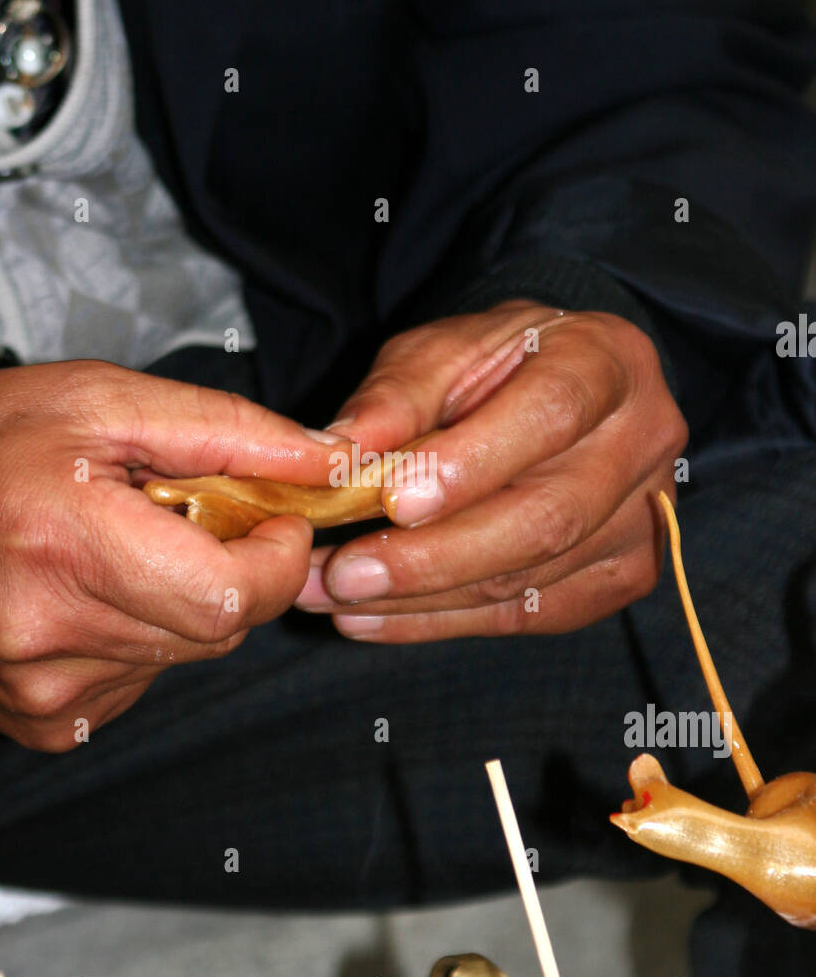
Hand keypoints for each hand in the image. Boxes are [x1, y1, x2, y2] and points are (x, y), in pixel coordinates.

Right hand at [0, 361, 336, 749]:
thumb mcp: (104, 401)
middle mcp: (47, 635)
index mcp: (65, 546)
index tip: (274, 521)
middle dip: (231, 571)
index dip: (277, 560)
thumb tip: (328, 462)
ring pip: (185, 658)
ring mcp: (37, 691)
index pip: (230, 598)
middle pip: (218, 630)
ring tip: (119, 547)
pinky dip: (140, 638)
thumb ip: (230, 433)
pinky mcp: (37, 721)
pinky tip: (90, 591)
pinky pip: (141, 684)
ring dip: (181, 603)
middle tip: (182, 516)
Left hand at [294, 300, 687, 640]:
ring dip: (420, 600)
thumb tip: (335, 454)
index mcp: (607, 361)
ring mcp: (645, 516)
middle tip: (342, 574)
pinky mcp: (623, 574)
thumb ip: (394, 399)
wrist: (561, 392)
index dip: (470, 464)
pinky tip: (373, 617)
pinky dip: (441, 622)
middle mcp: (645, 440)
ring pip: (530, 579)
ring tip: (332, 596)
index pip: (550, 415)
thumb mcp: (440, 353)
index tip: (391, 501)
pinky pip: (527, 615)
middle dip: (434, 558)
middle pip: (548, 518)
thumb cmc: (496, 366)